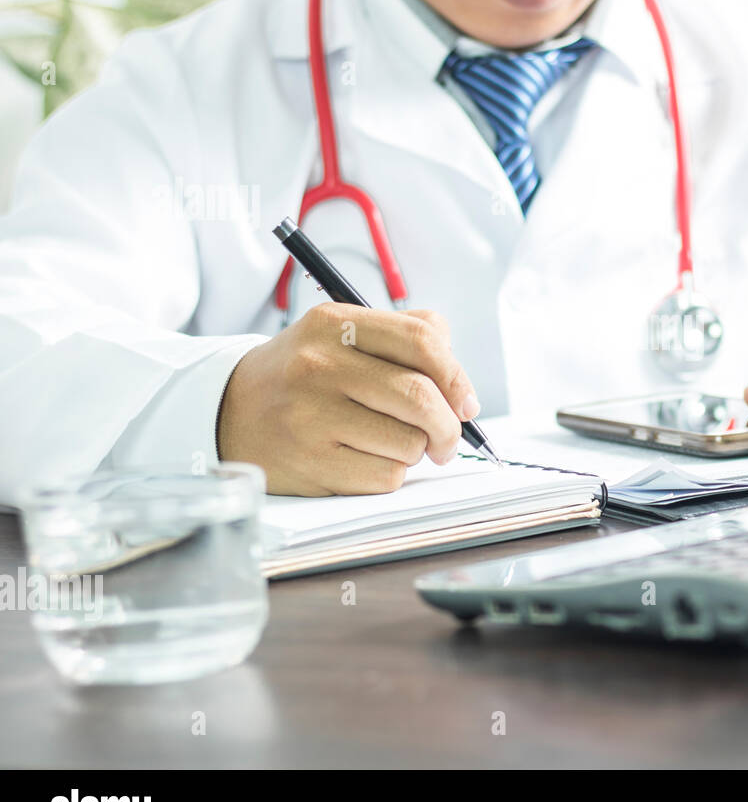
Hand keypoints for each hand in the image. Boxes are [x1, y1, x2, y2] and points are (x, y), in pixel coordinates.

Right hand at [217, 303, 478, 495]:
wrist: (228, 410)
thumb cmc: (305, 374)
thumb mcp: (341, 333)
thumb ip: (405, 337)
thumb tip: (460, 384)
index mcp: (335, 324)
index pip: (422, 342)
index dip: (457, 376)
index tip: (466, 402)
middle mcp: (319, 366)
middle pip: (420, 397)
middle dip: (449, 426)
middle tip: (447, 439)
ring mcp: (311, 416)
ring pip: (407, 442)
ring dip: (416, 451)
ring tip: (393, 444)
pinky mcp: (309, 462)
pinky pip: (384, 476)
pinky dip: (390, 473)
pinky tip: (366, 460)